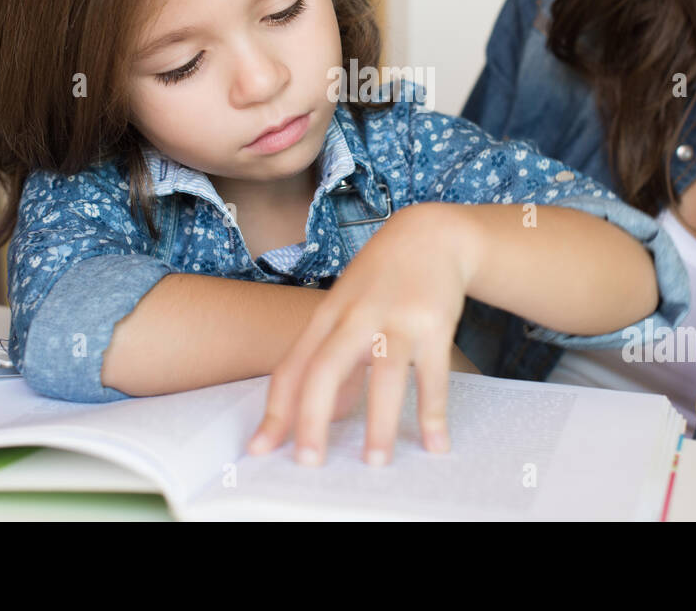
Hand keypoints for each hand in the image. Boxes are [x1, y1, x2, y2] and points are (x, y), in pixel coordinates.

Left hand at [245, 203, 478, 465]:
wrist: (431, 233)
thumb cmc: (382, 277)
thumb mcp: (347, 307)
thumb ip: (333, 356)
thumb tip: (327, 412)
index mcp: (328, 315)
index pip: (292, 367)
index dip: (274, 411)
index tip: (260, 449)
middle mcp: (357, 316)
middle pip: (325, 369)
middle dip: (312, 419)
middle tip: (308, 462)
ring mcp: (397, 319)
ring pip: (383, 375)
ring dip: (379, 423)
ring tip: (375, 462)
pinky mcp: (435, 324)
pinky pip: (433, 375)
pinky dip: (433, 412)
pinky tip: (434, 442)